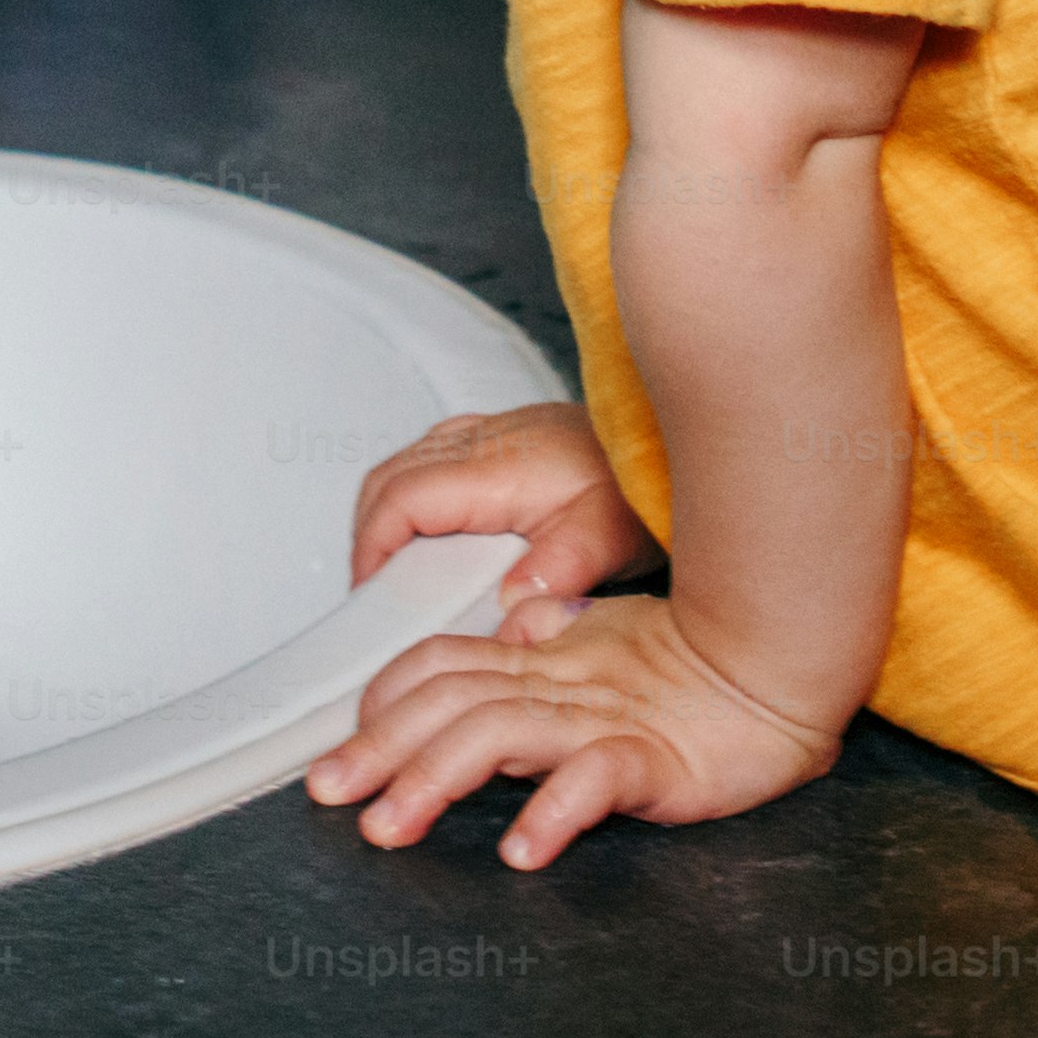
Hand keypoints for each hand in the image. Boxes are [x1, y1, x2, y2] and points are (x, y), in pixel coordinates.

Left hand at [304, 592, 842, 868]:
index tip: (342, 748)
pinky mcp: (654, 757)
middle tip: (330, 794)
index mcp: (541, 656)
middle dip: (379, 748)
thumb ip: (546, 633)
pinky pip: (596, 778)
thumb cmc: (692, 661)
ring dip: (434, 781)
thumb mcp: (601, 638)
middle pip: (448, 702)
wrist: (781, 668)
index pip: (441, 663)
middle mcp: (558, 682)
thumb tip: (504, 622)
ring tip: (390, 828)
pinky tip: (523, 850)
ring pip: (499, 734)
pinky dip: (554, 811)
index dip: (384, 699)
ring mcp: (602, 718)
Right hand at [346, 403, 650, 635]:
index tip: (371, 596)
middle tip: (377, 596)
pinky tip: (437, 537)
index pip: (401, 499)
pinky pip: (430, 458)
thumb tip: (509, 603)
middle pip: (387, 480)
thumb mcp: (611, 536)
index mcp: (497, 468)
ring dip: (388, 517)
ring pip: (404, 466)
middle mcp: (484, 442)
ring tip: (401, 575)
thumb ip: (561, 569)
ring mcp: (489, 435)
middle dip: (368, 538)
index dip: (372, 549)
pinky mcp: (499, 438)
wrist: (670, 445)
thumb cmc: (642, 489)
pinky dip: (413, 496)